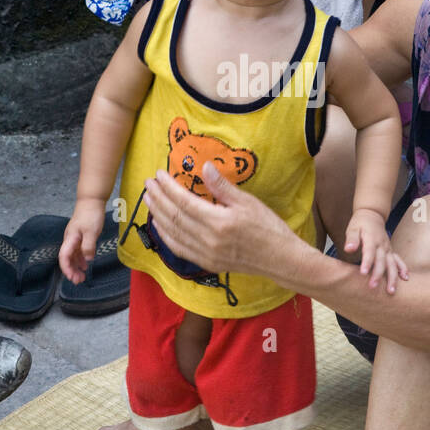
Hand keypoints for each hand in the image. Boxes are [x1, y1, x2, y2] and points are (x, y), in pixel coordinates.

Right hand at [59, 199, 106, 283]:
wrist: (92, 201)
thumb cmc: (90, 214)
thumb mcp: (91, 231)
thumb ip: (88, 246)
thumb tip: (87, 260)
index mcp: (70, 238)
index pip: (64, 257)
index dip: (67, 268)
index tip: (72, 278)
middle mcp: (70, 240)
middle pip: (67, 259)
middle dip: (71, 271)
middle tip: (79, 281)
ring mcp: (75, 238)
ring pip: (72, 256)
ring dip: (76, 267)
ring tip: (82, 276)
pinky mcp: (80, 237)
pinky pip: (78, 251)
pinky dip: (81, 259)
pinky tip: (85, 265)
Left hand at [143, 164, 294, 278]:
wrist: (280, 259)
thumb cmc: (268, 227)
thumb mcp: (248, 202)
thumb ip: (222, 186)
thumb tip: (205, 167)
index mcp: (219, 222)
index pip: (184, 202)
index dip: (168, 188)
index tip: (159, 175)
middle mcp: (208, 240)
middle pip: (174, 217)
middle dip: (158, 198)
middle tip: (148, 184)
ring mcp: (206, 254)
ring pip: (173, 233)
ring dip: (157, 215)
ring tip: (149, 199)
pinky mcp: (207, 263)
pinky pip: (179, 249)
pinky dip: (166, 236)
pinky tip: (160, 224)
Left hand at [343, 208, 408, 293]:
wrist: (372, 215)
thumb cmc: (360, 223)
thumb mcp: (353, 228)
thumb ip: (352, 238)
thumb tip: (348, 248)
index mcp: (371, 240)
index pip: (369, 252)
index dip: (367, 263)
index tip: (363, 273)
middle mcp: (382, 245)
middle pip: (381, 261)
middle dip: (378, 275)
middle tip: (372, 287)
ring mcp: (388, 248)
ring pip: (392, 264)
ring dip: (392, 277)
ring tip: (391, 291)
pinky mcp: (390, 251)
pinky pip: (398, 260)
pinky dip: (402, 268)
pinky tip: (405, 278)